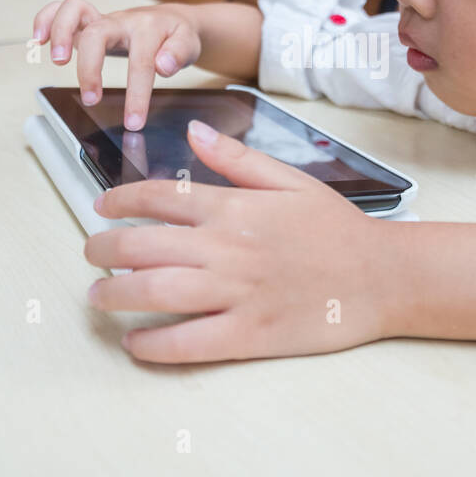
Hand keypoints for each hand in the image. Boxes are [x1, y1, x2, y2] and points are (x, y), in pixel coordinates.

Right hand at [32, 0, 202, 129]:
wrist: (170, 20)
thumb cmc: (176, 35)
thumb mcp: (189, 44)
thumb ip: (178, 54)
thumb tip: (163, 66)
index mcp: (148, 28)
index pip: (140, 61)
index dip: (137, 94)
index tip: (134, 121)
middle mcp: (121, 20)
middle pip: (98, 33)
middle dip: (90, 67)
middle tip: (92, 99)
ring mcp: (102, 18)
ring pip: (74, 10)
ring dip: (60, 32)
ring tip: (56, 61)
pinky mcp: (87, 22)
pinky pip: (60, 10)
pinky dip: (45, 20)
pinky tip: (38, 41)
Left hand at [84, 119, 393, 362]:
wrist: (384, 276)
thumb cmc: (340, 229)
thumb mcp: (292, 180)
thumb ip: (238, 157)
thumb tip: (194, 132)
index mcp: (237, 207)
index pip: (160, 198)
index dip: (120, 200)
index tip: (102, 207)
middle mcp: (229, 248)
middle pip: (144, 246)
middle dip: (104, 249)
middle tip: (91, 253)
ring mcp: (238, 293)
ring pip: (155, 292)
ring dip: (115, 295)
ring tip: (98, 297)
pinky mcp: (249, 335)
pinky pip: (187, 342)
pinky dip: (153, 344)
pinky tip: (135, 343)